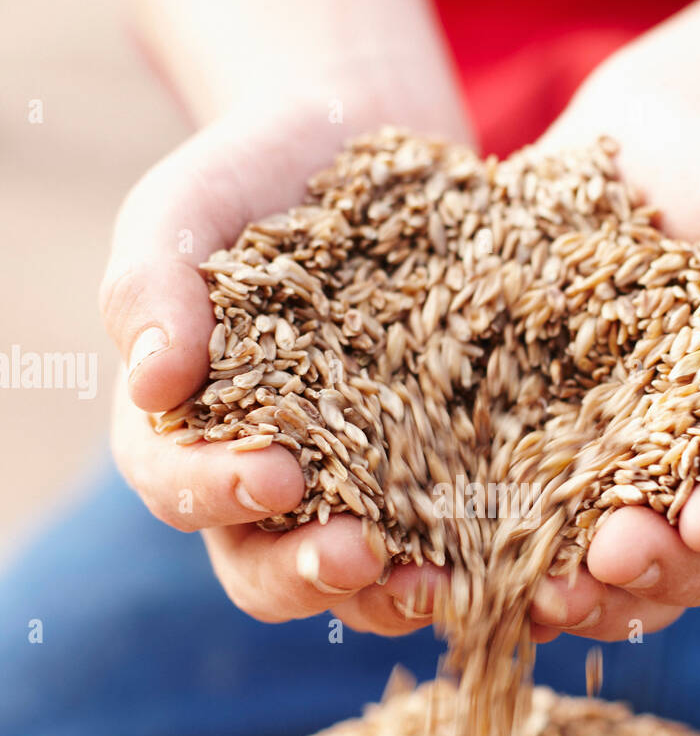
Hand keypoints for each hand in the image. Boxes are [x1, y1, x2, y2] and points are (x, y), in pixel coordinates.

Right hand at [103, 96, 463, 631]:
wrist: (358, 139)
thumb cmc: (252, 174)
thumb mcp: (186, 208)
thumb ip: (151, 286)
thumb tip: (153, 385)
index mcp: (188, 432)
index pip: (179, 488)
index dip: (218, 493)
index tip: (277, 474)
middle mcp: (267, 484)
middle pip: (265, 570)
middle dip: (307, 573)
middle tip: (360, 555)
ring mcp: (355, 489)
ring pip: (356, 582)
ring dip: (392, 596)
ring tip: (443, 583)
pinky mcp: (434, 477)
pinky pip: (446, 543)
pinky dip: (472, 563)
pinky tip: (510, 558)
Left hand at [528, 54, 699, 642]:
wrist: (641, 130)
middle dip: (666, 573)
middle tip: (613, 559)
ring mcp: (627, 467)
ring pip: (628, 569)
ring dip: (593, 596)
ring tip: (545, 594)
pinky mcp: (551, 454)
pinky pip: (540, 531)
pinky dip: (518, 566)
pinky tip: (479, 575)